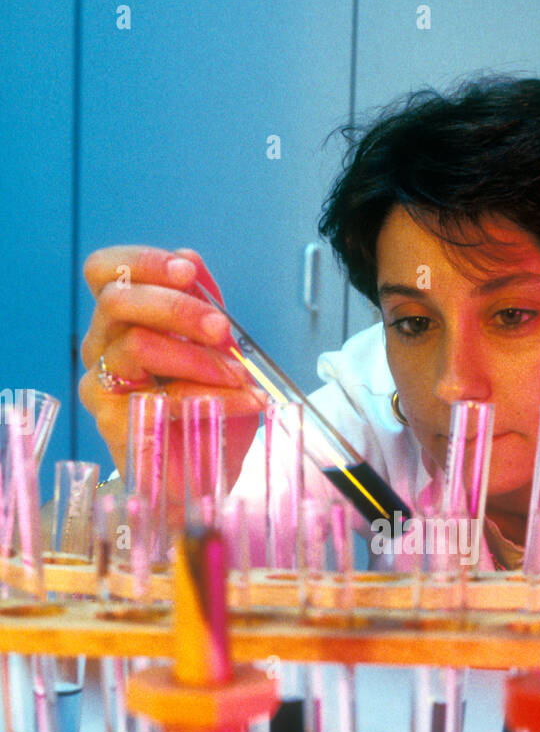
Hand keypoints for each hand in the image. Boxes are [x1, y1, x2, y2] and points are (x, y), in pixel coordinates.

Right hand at [79, 246, 265, 507]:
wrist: (204, 474)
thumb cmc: (207, 410)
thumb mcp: (216, 349)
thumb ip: (204, 304)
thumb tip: (190, 257)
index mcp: (120, 320)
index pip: (107, 271)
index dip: (143, 262)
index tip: (188, 272)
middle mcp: (101, 346)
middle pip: (118, 302)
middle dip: (178, 308)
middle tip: (223, 329)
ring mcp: (101, 384)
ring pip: (136, 345)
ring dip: (199, 358)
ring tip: (241, 375)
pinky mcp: (113, 423)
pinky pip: (160, 397)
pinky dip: (212, 398)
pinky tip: (246, 402)